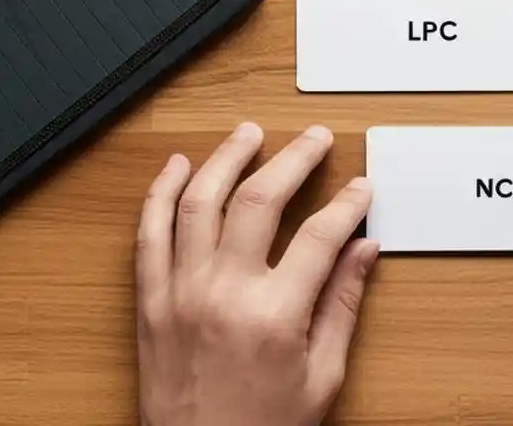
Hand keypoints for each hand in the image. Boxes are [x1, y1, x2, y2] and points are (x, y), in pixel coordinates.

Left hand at [135, 123, 377, 425]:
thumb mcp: (321, 377)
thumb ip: (342, 305)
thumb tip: (364, 250)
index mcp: (275, 316)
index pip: (318, 235)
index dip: (346, 203)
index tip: (360, 187)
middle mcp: (223, 294)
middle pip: (259, 200)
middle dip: (293, 158)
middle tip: (315, 138)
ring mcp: (179, 293)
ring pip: (198, 202)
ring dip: (225, 158)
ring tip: (248, 134)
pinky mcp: (149, 303)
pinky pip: (147, 234)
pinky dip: (159, 194)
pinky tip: (178, 168)